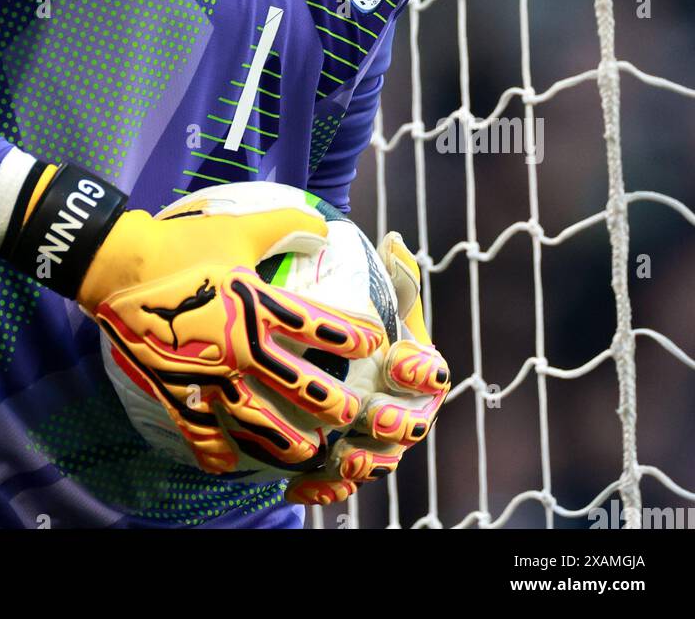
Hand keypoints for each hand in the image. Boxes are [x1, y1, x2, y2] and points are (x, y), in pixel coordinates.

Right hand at [77, 204, 389, 474]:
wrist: (118, 264)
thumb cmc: (182, 242)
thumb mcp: (240, 228)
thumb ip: (286, 224)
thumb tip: (326, 227)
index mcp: (257, 304)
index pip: (317, 325)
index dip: (350, 335)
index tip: (373, 344)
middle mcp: (239, 345)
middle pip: (297, 384)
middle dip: (331, 403)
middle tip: (350, 414)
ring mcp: (207, 372)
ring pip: (255, 419)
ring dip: (284, 442)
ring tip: (307, 456)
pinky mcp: (176, 387)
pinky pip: (198, 429)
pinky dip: (213, 451)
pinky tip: (227, 465)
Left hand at [284, 231, 449, 504]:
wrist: (325, 353)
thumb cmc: (357, 320)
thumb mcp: (371, 292)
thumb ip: (385, 272)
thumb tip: (394, 241)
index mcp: (415, 368)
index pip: (431, 373)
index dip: (420, 370)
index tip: (400, 360)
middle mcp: (403, 408)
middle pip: (411, 426)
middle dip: (396, 426)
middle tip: (372, 418)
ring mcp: (376, 441)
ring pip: (379, 462)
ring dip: (363, 464)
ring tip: (342, 460)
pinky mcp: (345, 462)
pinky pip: (340, 484)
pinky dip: (324, 489)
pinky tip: (299, 487)